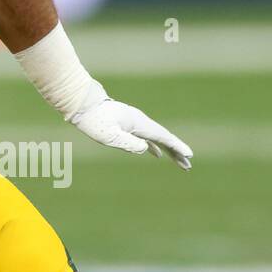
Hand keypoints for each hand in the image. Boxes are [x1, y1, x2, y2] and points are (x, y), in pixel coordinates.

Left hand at [65, 97, 193, 169]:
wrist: (82, 104)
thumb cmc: (94, 120)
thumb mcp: (109, 135)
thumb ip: (128, 143)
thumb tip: (146, 149)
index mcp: (138, 123)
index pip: (163, 137)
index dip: (177, 146)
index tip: (189, 155)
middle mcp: (140, 121)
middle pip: (163, 138)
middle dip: (177, 152)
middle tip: (188, 166)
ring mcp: (134, 122)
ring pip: (156, 138)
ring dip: (168, 150)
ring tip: (179, 163)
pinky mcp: (127, 124)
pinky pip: (146, 137)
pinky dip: (154, 146)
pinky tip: (157, 154)